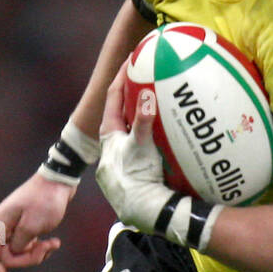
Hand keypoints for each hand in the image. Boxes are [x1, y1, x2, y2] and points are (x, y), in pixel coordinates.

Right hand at [0, 173, 72, 271]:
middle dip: (28, 260)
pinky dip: (40, 249)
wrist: (58, 181)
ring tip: (53, 243)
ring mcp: (11, 229)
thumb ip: (20, 245)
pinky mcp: (23, 230)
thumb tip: (14, 254)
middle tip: (46, 248)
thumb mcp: (33, 225)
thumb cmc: (45, 200)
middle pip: (7, 259)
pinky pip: (27, 249)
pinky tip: (53, 242)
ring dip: (37, 254)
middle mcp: (0, 228)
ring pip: (19, 256)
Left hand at [96, 63, 177, 231]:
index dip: (122, 78)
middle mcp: (112, 147)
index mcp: (108, 137)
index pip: (113, 99)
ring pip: (132, 129)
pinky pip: (142, 143)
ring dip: (142, 115)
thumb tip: (147, 96)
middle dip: (133, 95)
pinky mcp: (135, 169)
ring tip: (157, 99)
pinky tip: (163, 130)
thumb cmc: (138, 178)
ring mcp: (124, 158)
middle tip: (146, 77)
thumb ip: (143, 121)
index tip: (131, 61)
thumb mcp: (140, 147)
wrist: (146, 211)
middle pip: (122, 113)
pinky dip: (151, 133)